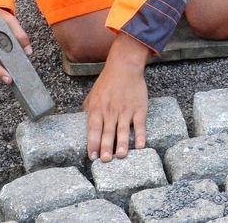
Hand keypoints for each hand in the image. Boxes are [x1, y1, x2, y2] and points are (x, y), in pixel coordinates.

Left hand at [84, 33, 148, 161]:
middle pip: (108, 132)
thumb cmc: (107, 82)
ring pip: (123, 130)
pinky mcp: (139, 109)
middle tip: (106, 160)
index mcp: (97, 109)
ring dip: (122, 144)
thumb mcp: (92, 95)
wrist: (125, 67)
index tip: (92, 156)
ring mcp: (126, 111)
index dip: (92, 143)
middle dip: (106, 147)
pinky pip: (140, 124)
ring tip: (121, 156)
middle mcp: (111, 111)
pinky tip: (140, 146)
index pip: (93, 129)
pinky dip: (140, 135)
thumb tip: (87, 127)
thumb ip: (89, 111)